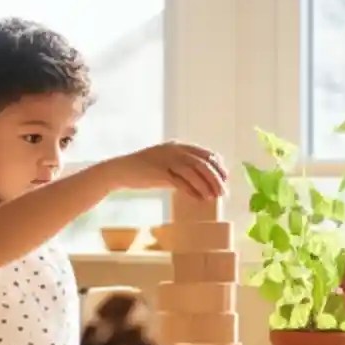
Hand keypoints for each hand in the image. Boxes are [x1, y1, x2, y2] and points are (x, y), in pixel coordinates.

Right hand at [105, 142, 227, 197]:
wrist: (120, 170)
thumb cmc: (144, 169)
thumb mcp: (165, 163)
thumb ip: (182, 167)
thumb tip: (202, 180)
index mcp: (178, 146)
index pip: (206, 154)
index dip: (218, 167)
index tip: (224, 179)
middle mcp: (174, 150)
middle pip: (203, 163)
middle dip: (215, 179)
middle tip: (222, 192)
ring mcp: (166, 160)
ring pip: (194, 172)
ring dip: (206, 186)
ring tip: (212, 197)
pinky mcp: (159, 172)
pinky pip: (181, 182)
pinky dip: (192, 191)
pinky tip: (198, 199)